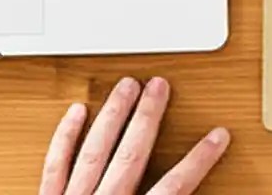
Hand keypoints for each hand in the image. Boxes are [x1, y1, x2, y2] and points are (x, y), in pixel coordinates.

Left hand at [39, 77, 229, 194]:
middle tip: (161, 87)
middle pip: (131, 155)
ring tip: (126, 87)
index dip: (198, 161)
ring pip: (95, 151)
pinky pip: (54, 168)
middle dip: (148, 117)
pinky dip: (64, 139)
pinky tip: (74, 114)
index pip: (173, 189)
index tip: (217, 138)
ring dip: (113, 116)